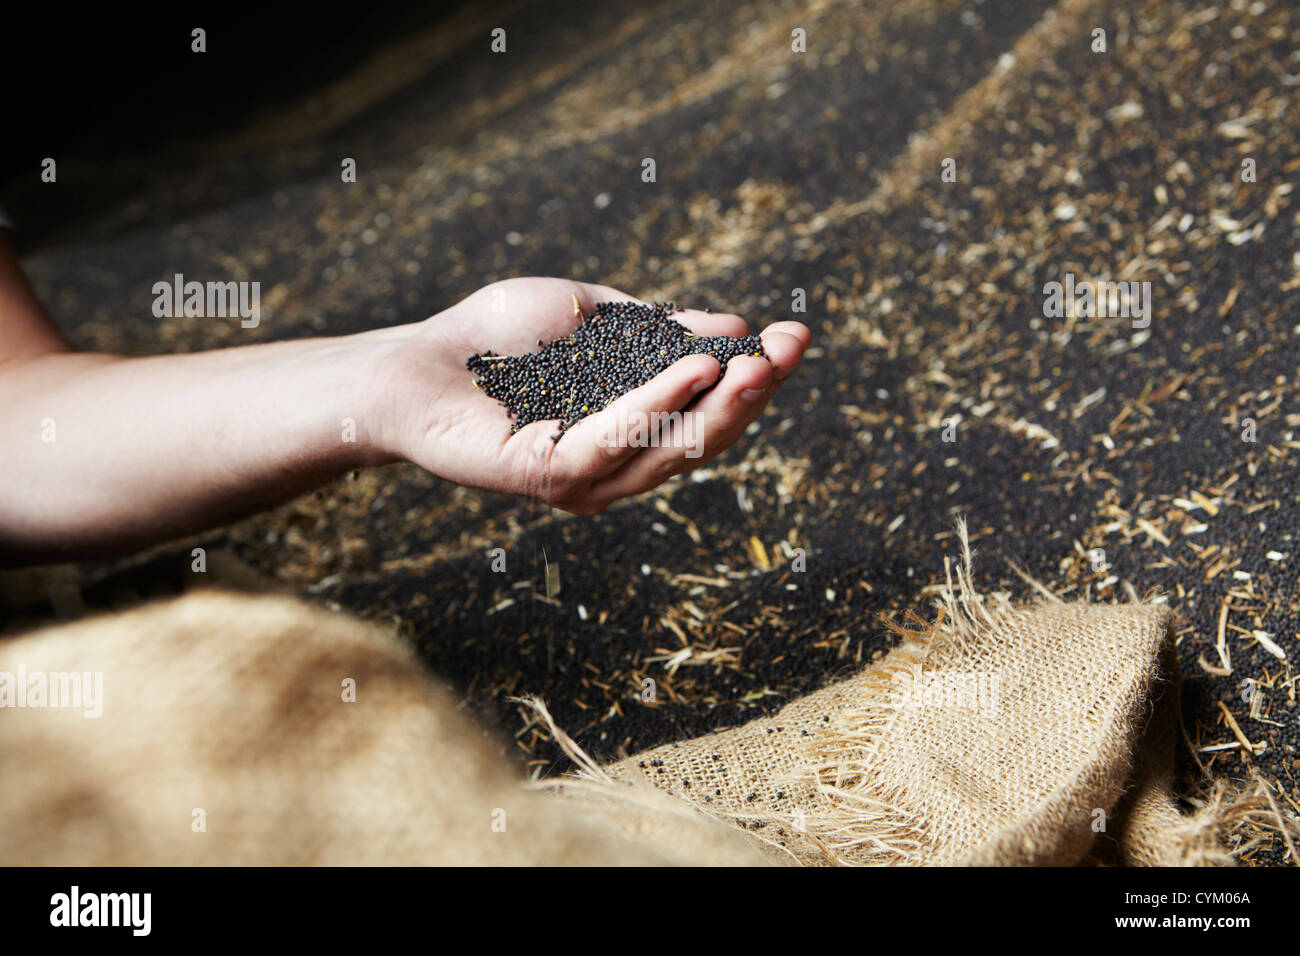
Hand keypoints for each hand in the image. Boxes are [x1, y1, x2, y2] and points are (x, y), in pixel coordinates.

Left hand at [369, 277, 808, 513]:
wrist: (411, 361)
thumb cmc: (494, 339)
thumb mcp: (593, 320)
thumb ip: (657, 330)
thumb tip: (731, 324)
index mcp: (632, 429)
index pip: (709, 412)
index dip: (755, 377)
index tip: (796, 334)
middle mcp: (617, 463)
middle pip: (703, 437)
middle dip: (754, 391)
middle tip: (793, 345)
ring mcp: (586, 477)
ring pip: (672, 446)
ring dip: (722, 402)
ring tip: (758, 358)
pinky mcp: (549, 475)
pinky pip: (616, 440)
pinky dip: (660, 402)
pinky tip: (697, 366)